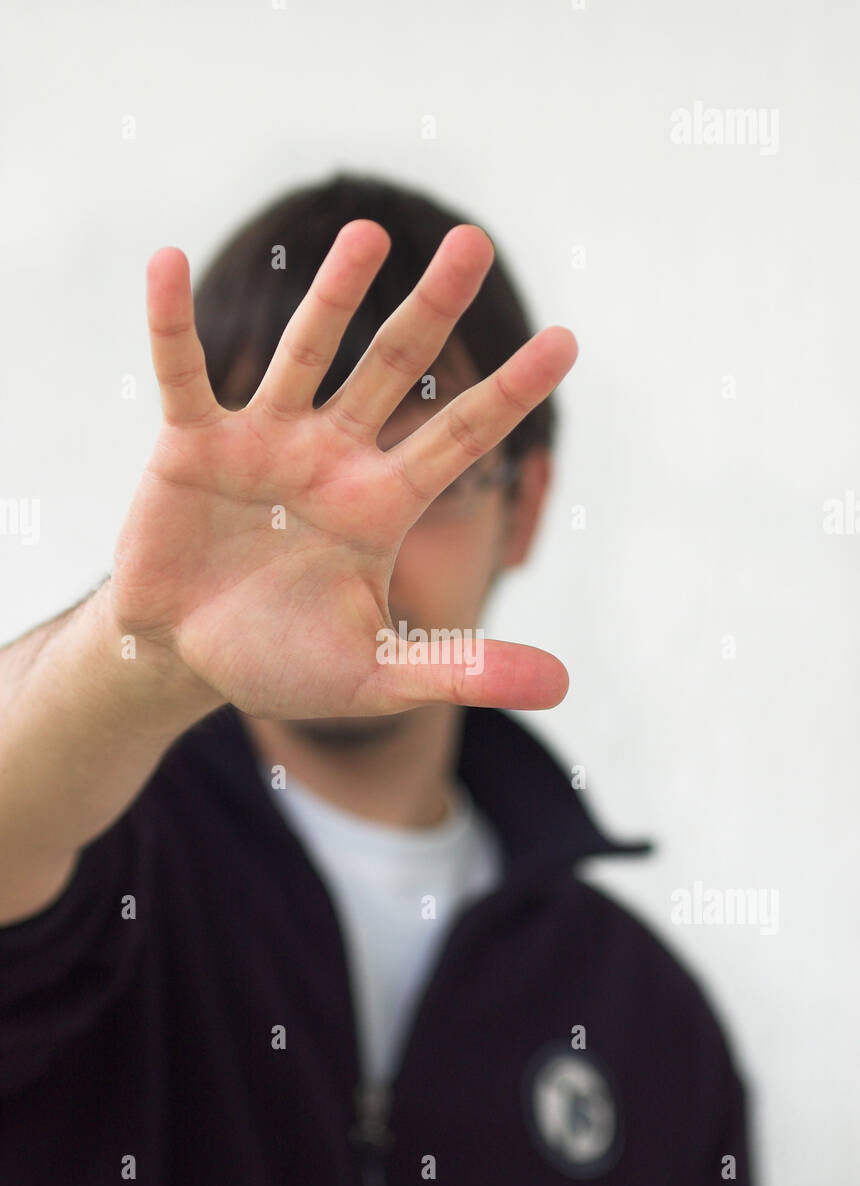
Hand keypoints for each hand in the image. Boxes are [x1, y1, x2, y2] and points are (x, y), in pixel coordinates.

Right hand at [111, 220, 577, 717]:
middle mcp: (331, 458)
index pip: (461, 438)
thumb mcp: (377, 674)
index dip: (511, 392)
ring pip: (306, 355)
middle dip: (432, 311)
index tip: (568, 340)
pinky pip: (182, 373)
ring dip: (334, 295)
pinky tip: (167, 261)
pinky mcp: (192, 445)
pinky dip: (172, 323)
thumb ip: (460, 670)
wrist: (188, 659)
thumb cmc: (284, 660)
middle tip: (474, 243)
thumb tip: (562, 685)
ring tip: (370, 233)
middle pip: (393, 371)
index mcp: (381, 504)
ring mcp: (264, 442)